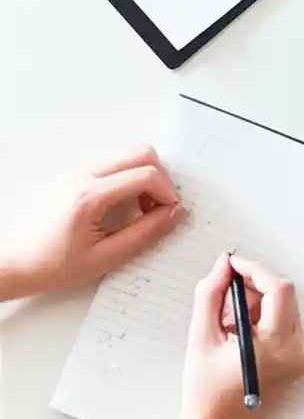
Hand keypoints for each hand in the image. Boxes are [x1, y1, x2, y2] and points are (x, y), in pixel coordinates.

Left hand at [0, 146, 183, 299]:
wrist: (15, 264)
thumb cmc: (51, 265)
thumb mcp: (106, 258)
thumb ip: (145, 233)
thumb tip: (172, 215)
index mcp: (89, 196)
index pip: (146, 174)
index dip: (167, 193)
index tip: (169, 212)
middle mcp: (82, 176)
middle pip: (141, 153)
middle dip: (160, 179)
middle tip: (159, 206)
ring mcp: (77, 173)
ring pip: (128, 154)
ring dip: (145, 177)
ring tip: (142, 208)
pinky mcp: (75, 176)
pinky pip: (113, 164)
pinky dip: (129, 178)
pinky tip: (125, 205)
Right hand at [182, 254, 303, 418]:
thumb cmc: (207, 393)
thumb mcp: (201, 338)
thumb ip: (209, 295)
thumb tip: (223, 266)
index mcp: (277, 347)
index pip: (279, 290)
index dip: (255, 269)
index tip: (234, 264)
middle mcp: (296, 350)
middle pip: (283, 295)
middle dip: (253, 287)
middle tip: (225, 296)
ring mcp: (300, 354)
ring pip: (284, 305)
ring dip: (256, 303)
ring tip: (229, 326)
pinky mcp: (298, 356)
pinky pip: (284, 320)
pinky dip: (262, 317)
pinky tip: (241, 333)